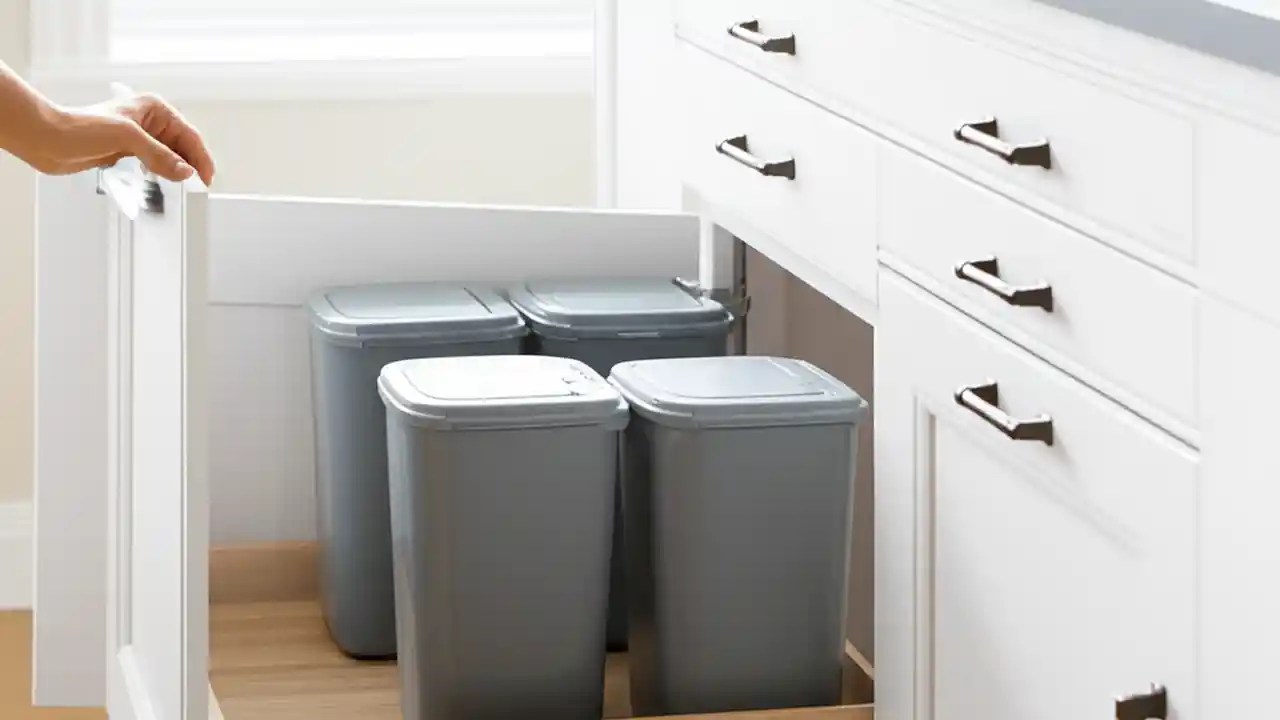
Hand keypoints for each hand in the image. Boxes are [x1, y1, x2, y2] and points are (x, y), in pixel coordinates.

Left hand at [40, 87, 215, 184]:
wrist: (49, 139)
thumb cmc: (81, 128)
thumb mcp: (128, 138)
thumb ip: (160, 156)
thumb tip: (186, 172)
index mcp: (154, 108)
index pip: (188, 135)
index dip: (200, 158)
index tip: (205, 179)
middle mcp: (149, 120)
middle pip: (181, 146)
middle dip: (189, 165)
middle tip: (197, 187)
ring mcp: (138, 136)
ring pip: (169, 156)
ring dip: (176, 170)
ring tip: (182, 186)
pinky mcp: (127, 150)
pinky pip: (154, 163)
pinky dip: (161, 173)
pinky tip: (162, 181)